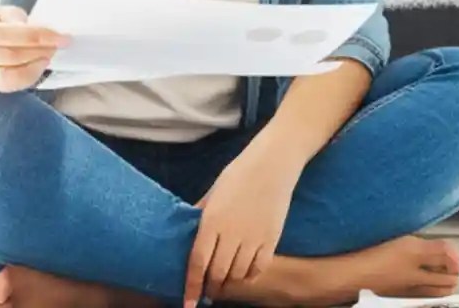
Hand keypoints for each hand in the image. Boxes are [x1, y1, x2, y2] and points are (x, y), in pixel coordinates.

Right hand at [0, 5, 68, 91]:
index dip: (35, 35)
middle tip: (61, 43)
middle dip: (40, 50)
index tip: (60, 36)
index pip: (5, 34)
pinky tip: (43, 65)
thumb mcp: (2, 12)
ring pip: (13, 74)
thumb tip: (36, 31)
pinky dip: (32, 76)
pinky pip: (14, 85)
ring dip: (38, 63)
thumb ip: (15, 18)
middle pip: (12, 55)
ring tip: (52, 52)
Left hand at [184, 147, 301, 306]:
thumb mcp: (213, 192)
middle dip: (210, 287)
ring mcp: (253, 237)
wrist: (273, 164)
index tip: (188, 304)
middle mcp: (231, 233)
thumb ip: (199, 214)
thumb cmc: (239, 174)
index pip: (198, 262)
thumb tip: (186, 231)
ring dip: (229, 282)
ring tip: (224, 283)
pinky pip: (258, 268)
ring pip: (237, 274)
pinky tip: (243, 275)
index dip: (192, 286)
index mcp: (212, 221)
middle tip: (207, 292)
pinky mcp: (271, 238)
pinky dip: (249, 276)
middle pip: (217, 272)